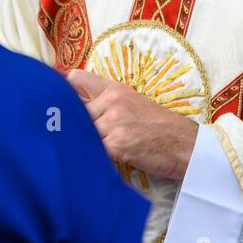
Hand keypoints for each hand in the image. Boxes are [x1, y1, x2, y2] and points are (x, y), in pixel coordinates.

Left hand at [66, 69, 198, 180]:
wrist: (185, 145)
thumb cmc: (158, 128)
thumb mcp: (132, 103)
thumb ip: (104, 101)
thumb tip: (71, 104)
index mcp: (114, 89)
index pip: (74, 80)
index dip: (62, 94)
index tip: (57, 107)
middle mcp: (112, 101)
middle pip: (72, 111)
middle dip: (71, 126)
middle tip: (69, 138)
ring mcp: (114, 122)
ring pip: (80, 133)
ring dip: (82, 145)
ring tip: (87, 152)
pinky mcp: (117, 144)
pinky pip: (92, 151)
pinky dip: (92, 158)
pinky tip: (98, 163)